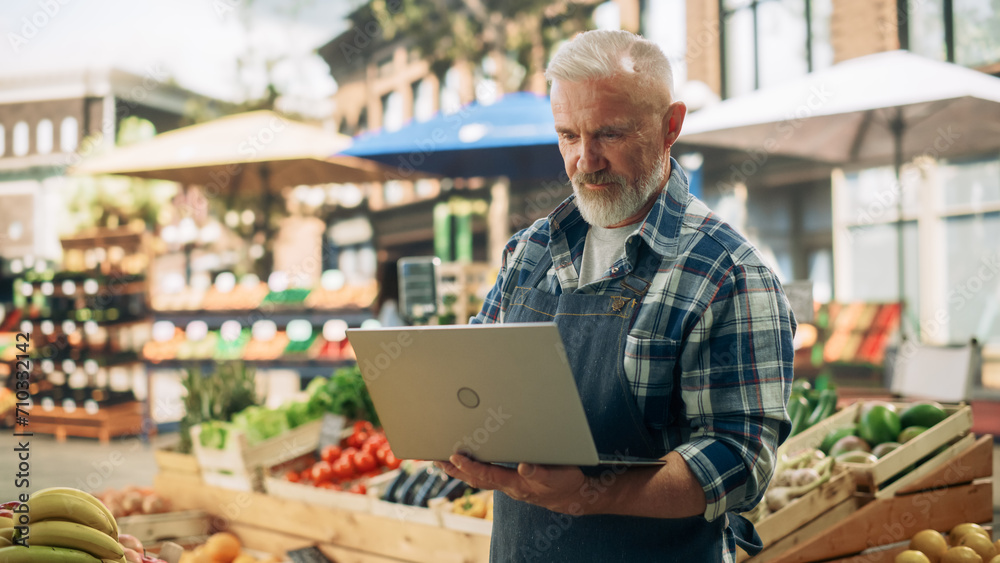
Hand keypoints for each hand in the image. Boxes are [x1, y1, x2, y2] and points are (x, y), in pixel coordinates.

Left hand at [434, 454, 592, 514]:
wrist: (572, 497)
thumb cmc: (564, 484)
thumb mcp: (556, 477)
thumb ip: (540, 472)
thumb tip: (524, 465)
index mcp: (516, 483)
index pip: (487, 474)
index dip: (470, 465)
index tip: (454, 456)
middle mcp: (508, 486)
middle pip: (476, 478)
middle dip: (456, 469)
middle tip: (436, 459)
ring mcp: (509, 485)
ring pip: (480, 478)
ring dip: (461, 470)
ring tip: (444, 460)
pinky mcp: (512, 481)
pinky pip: (487, 476)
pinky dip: (473, 470)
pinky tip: (466, 463)